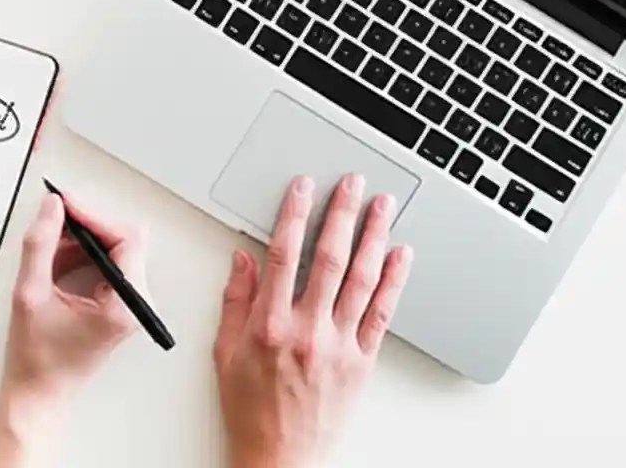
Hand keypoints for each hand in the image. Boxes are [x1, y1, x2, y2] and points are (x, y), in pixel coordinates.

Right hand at [0, 193, 148, 467]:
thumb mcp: (29, 294)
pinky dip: (80, 254)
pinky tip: (55, 262)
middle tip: (52, 222)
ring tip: (48, 248)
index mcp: (124, 303)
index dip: (93, 215)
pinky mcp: (117, 302)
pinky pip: (106, 262)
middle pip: (123, 238)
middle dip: (85, 226)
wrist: (39, 393)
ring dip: (80, 240)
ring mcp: (128, 302)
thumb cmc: (37, 358)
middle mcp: (135, 301)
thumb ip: (39, 245)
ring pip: (113, 246)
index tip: (64, 206)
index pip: (125, 237)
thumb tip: (51, 207)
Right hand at [214, 174, 413, 467]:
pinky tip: (400, 256)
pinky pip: (381, 314)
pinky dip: (393, 281)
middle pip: (328, 259)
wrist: (282, 458)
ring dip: (373, 237)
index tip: (301, 188)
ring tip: (381, 207)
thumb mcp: (224, 354)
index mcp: (269, 326)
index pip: (282, 255)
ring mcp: (339, 346)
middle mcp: (307, 332)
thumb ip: (234, 302)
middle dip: (341, 215)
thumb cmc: (251, 410)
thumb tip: (244, 260)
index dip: (293, 215)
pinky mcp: (361, 361)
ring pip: (361, 280)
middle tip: (351, 185)